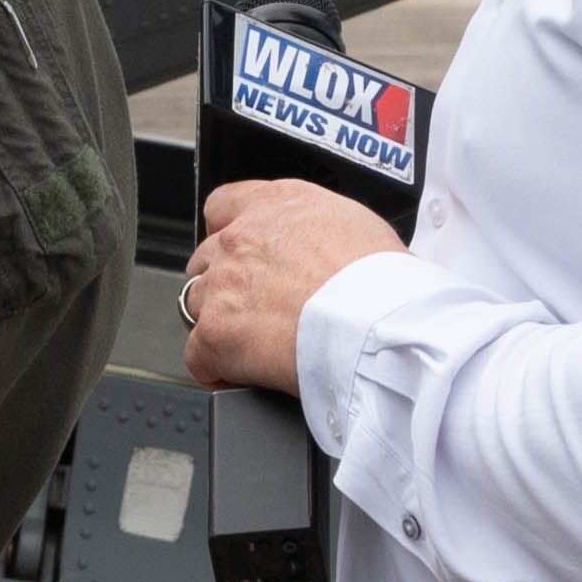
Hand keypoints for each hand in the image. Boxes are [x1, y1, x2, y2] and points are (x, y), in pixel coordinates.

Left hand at [182, 178, 401, 392]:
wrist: (379, 325)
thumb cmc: (385, 283)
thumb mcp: (359, 228)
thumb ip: (321, 231)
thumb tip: (326, 251)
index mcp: (278, 204)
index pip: (224, 205)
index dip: (230, 232)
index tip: (242, 254)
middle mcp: (242, 238)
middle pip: (207, 257)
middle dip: (225, 281)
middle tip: (255, 306)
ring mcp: (224, 284)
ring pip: (196, 302)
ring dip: (217, 322)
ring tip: (250, 344)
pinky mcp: (217, 333)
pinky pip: (197, 355)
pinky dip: (213, 368)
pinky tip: (238, 377)